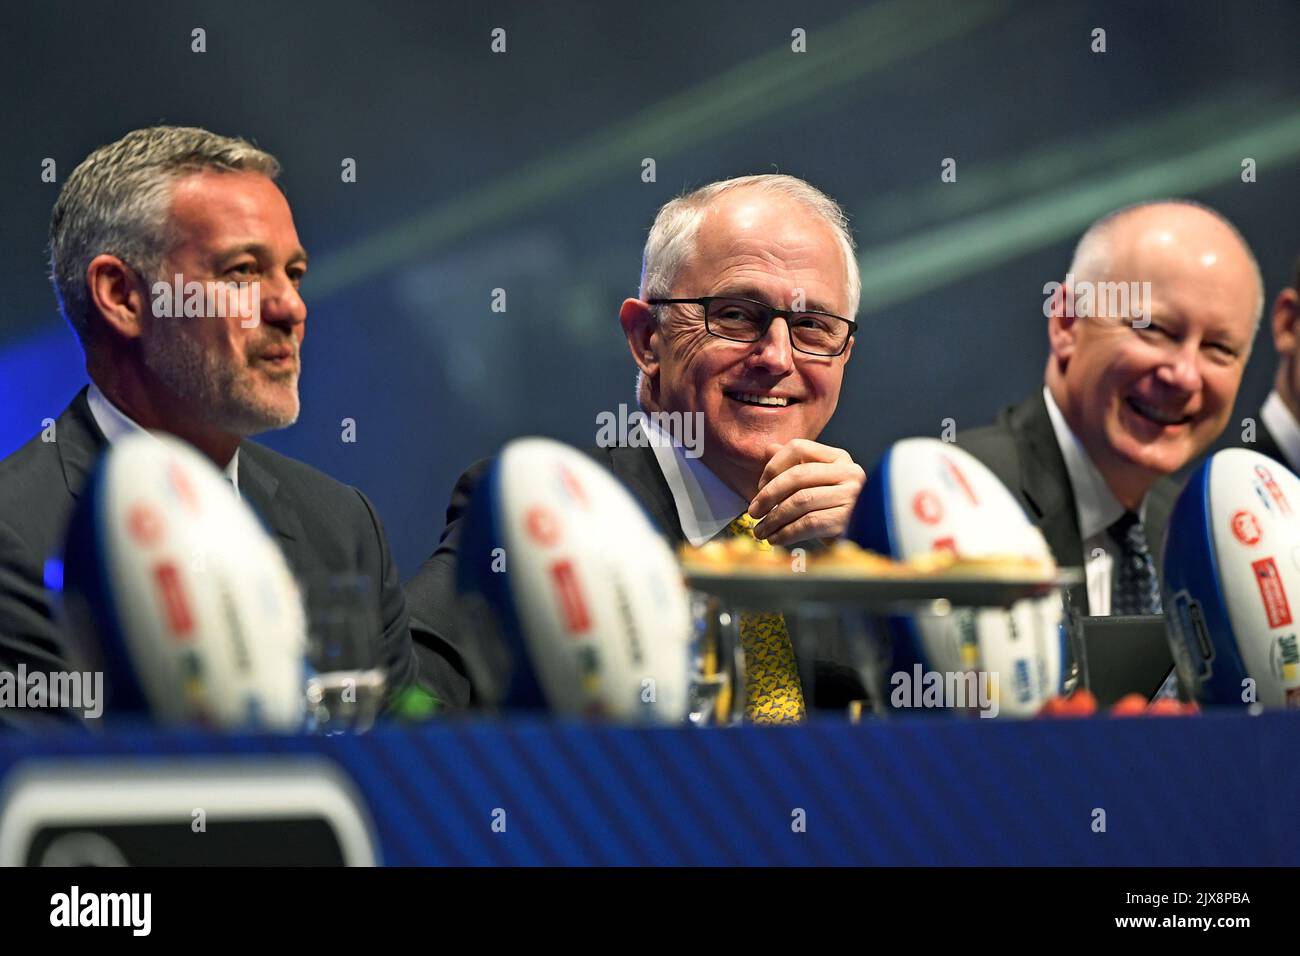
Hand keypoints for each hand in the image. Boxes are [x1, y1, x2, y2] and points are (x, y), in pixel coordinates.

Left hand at [748, 439, 865, 546]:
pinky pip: (808, 524)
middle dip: (769, 495)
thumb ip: (794, 466)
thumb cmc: (833, 510)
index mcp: (838, 458)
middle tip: (753, 511)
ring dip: (773, 519)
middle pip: (798, 475)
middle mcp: (849, 472)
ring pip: (801, 501)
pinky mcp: (847, 520)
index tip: (760, 486)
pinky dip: (786, 533)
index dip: (773, 465)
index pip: (799, 448)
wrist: (860, 539)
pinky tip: (775, 539)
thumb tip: (769, 448)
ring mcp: (852, 496)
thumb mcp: (815, 485)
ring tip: (760, 531)